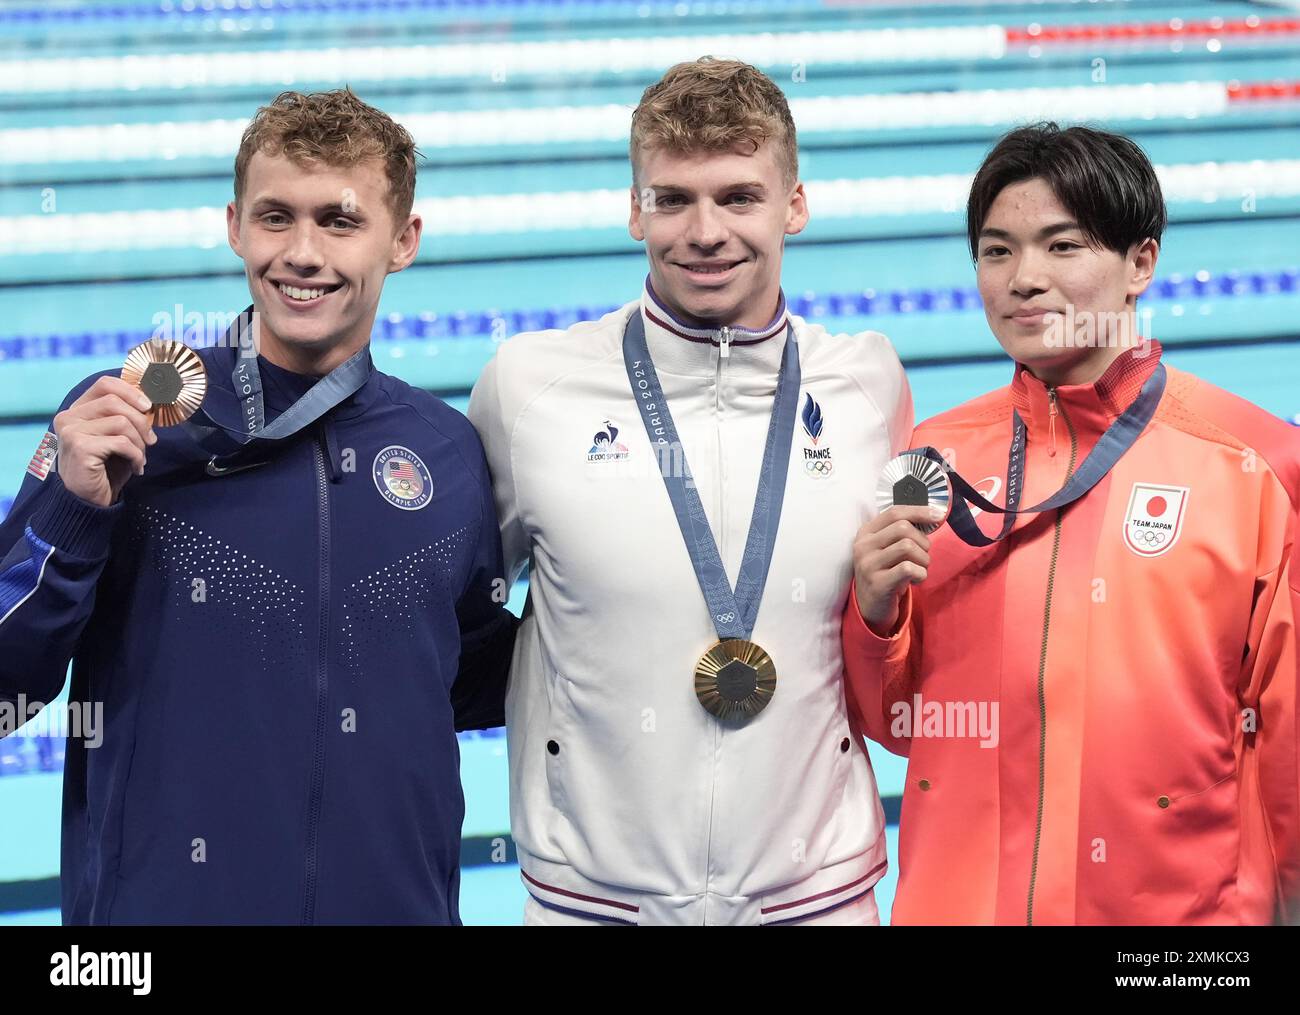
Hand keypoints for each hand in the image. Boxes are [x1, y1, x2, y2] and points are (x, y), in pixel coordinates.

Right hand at [54, 376, 157, 507]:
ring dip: (140, 442)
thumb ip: (126, 416)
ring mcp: (71, 432)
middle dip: (141, 421)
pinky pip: (122, 443)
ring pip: (121, 422)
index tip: (148, 406)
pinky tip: (136, 467)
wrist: (91, 499)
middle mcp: (69, 417)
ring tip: (140, 457)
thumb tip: (150, 401)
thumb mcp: (117, 435)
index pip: (105, 384)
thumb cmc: (107, 466)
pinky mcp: (80, 448)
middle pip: (115, 401)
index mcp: (78, 409)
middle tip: (151, 440)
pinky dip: (137, 456)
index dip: (131, 391)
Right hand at [851, 505, 941, 634]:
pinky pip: (909, 569)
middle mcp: (863, 546)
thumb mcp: (887, 548)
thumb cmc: (886, 572)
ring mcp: (868, 565)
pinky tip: (916, 580)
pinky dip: (921, 574)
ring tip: (919, 569)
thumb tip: (934, 515)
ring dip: (923, 559)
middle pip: (903, 529)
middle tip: (923, 556)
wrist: (870, 606)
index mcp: (866, 533)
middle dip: (922, 542)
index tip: (938, 515)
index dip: (919, 511)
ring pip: (907, 547)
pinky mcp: (877, 583)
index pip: (894, 512)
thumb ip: (902, 532)